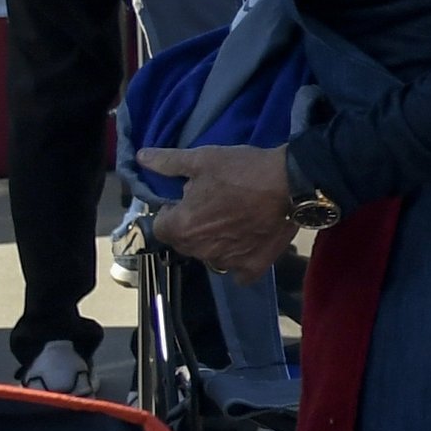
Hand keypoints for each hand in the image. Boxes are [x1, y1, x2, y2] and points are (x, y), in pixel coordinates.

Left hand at [143, 145, 296, 282]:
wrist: (291, 183)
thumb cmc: (242, 169)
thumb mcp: (203, 158)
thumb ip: (168, 162)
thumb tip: (140, 158)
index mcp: (182, 227)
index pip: (160, 225)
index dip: (172, 209)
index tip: (190, 195)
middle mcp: (199, 251)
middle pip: (183, 241)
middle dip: (192, 225)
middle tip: (214, 202)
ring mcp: (225, 262)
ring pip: (208, 254)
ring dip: (213, 240)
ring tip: (234, 216)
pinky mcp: (250, 267)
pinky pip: (236, 271)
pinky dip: (238, 259)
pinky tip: (247, 241)